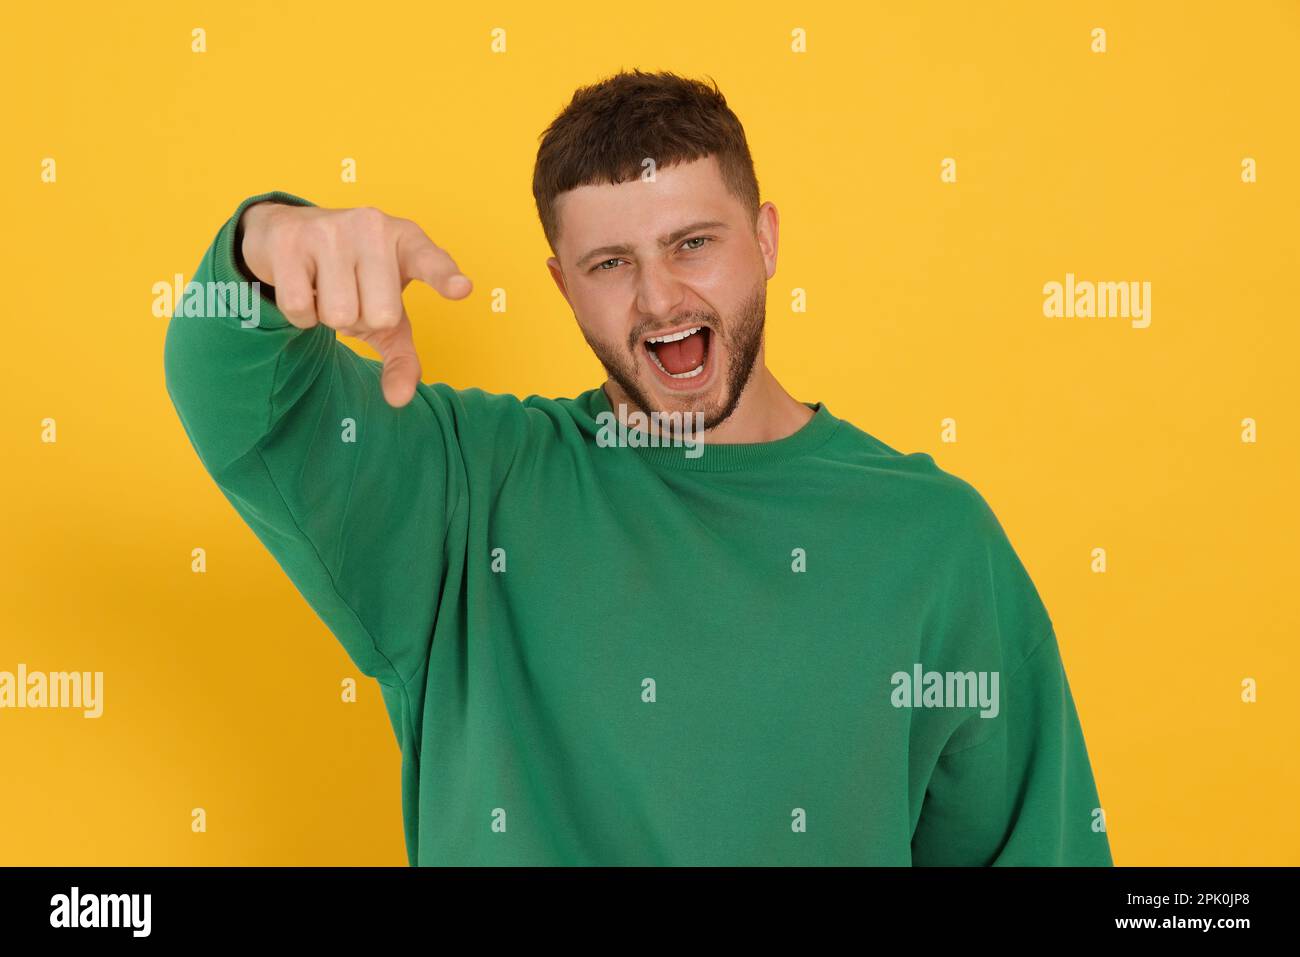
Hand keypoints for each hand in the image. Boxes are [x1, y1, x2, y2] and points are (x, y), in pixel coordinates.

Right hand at [240, 203, 472, 406]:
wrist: (288, 234)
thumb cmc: (353, 280)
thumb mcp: (387, 317)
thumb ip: (402, 357)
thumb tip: (399, 399)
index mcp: (406, 241)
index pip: (430, 261)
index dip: (445, 277)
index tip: (462, 289)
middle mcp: (372, 227)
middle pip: (380, 316)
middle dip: (362, 321)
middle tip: (352, 295)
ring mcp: (330, 229)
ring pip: (338, 314)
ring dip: (330, 317)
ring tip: (327, 290)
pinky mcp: (289, 240)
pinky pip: (300, 307)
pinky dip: (301, 315)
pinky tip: (303, 288)